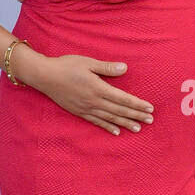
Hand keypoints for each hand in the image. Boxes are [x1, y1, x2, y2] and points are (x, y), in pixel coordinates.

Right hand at [18, 50, 153, 134]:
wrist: (44, 76)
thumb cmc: (67, 66)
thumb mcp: (88, 63)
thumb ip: (107, 68)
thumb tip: (125, 68)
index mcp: (98, 88)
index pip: (123, 98)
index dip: (137, 104)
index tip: (150, 108)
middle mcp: (94, 101)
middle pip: (119, 110)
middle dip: (136, 116)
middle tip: (150, 121)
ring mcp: (86, 108)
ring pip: (110, 118)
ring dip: (125, 123)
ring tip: (138, 129)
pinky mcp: (79, 112)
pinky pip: (96, 122)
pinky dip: (108, 127)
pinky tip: (117, 132)